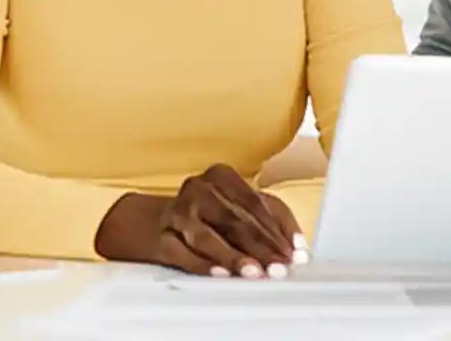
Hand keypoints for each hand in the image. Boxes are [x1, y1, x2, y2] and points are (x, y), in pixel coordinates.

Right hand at [95, 164, 307, 277]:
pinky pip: (183, 253)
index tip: (295, 252)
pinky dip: (203, 265)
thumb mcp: (237, 210)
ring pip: (208, 236)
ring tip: (253, 272)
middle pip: (235, 220)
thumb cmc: (207, 217)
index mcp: (221, 176)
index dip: (279, 228)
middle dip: (261, 247)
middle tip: (279, 267)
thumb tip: (297, 248)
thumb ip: (269, 222)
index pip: (257, 203)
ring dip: (233, 256)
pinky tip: (220, 274)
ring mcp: (177, 212)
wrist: (153, 224)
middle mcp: (198, 189)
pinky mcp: (161, 237)